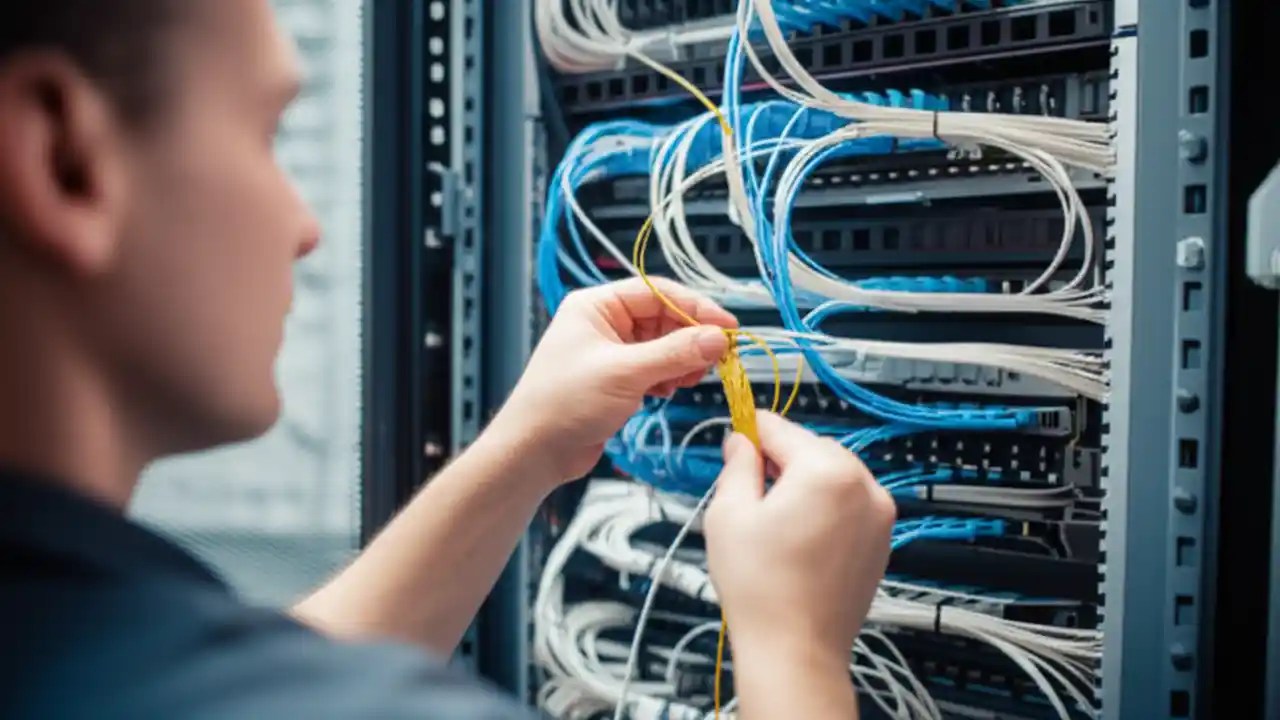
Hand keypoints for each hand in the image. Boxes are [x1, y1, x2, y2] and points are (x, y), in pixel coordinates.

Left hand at [491, 277, 737, 482]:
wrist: (534, 451)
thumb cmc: (564, 403)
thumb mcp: (625, 373)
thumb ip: (675, 353)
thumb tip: (718, 338)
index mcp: (597, 305)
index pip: (657, 292)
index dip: (696, 307)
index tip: (727, 327)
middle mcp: (604, 323)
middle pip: (663, 318)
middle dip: (691, 338)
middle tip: (717, 357)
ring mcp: (611, 352)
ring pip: (663, 345)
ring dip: (682, 360)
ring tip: (689, 379)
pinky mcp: (617, 379)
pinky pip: (655, 368)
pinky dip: (669, 377)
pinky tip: (669, 391)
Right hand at [705, 412, 895, 671]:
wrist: (796, 651)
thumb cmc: (762, 588)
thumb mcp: (729, 514)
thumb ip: (738, 465)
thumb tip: (741, 441)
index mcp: (828, 471)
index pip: (781, 429)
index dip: (751, 431)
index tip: (736, 435)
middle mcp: (865, 486)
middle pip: (812, 449)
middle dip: (780, 461)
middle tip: (747, 487)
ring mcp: (880, 515)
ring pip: (833, 476)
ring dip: (804, 484)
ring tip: (773, 520)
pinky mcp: (882, 541)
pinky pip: (850, 504)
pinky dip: (825, 508)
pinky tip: (797, 537)